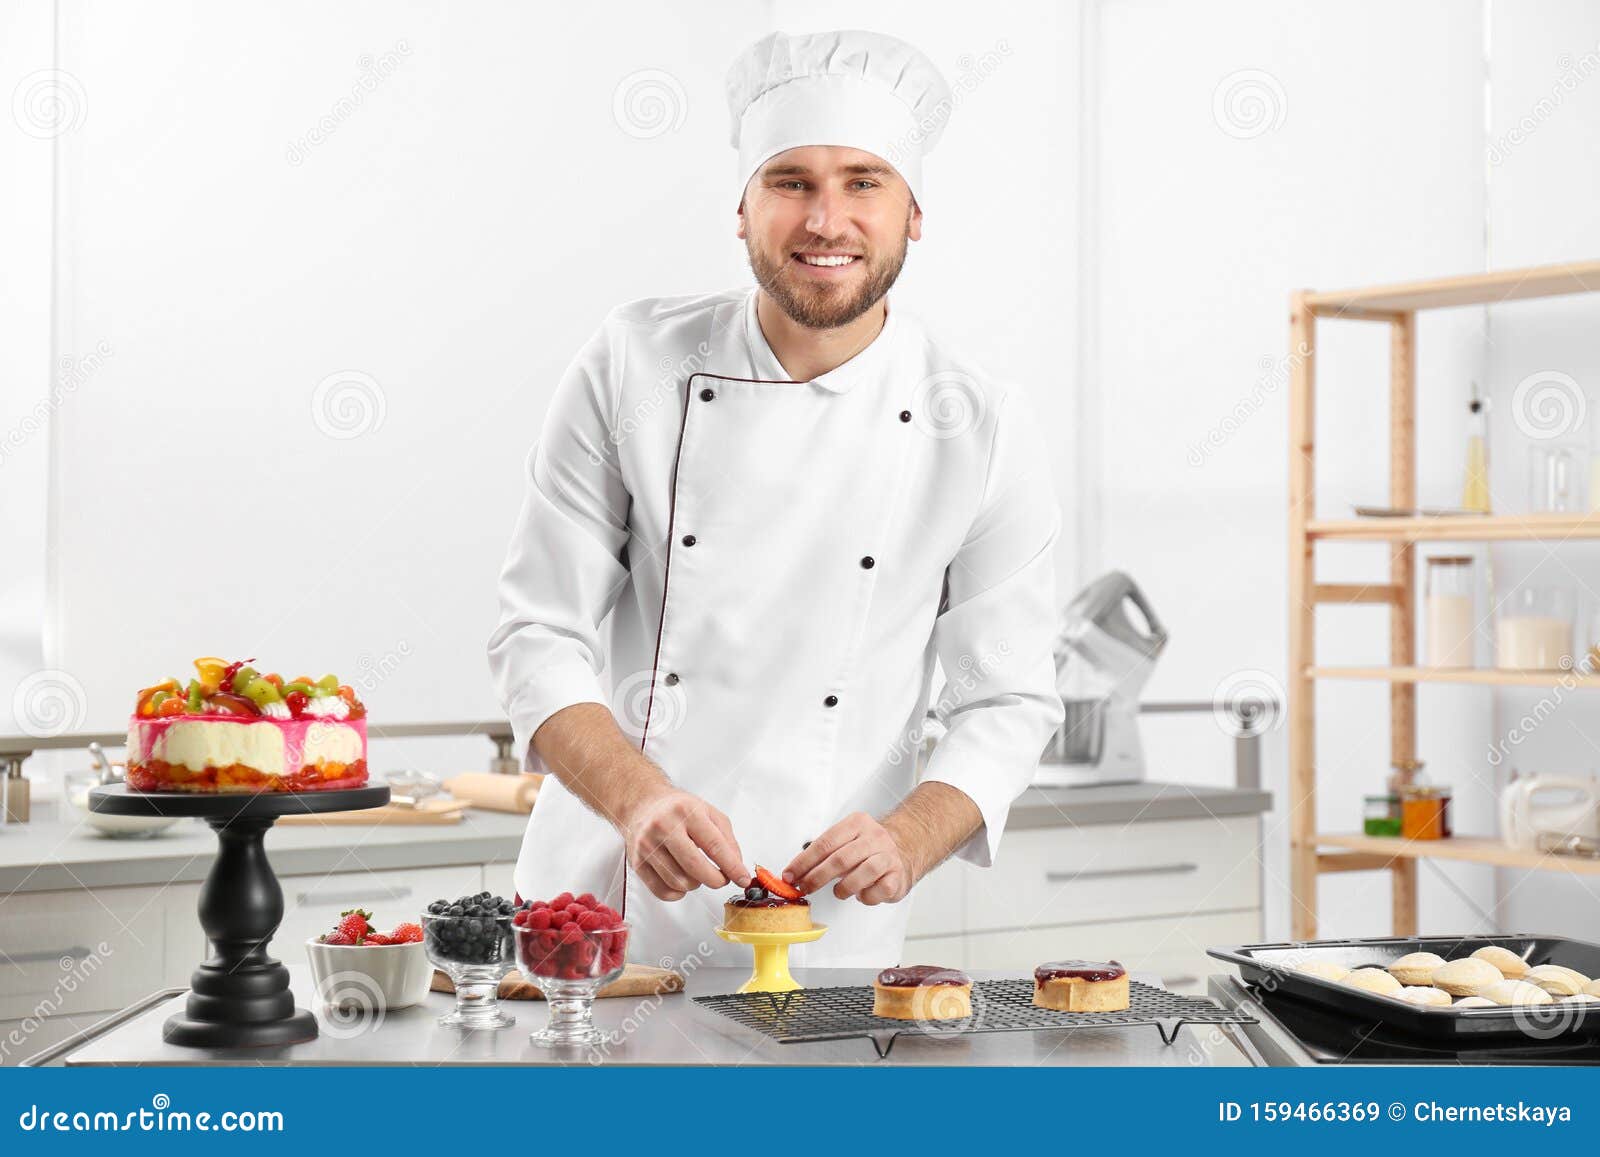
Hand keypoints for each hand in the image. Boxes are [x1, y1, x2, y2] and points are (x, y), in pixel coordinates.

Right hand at [620, 787, 749, 901]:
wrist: (643, 804)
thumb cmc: (678, 809)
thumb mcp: (708, 813)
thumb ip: (727, 839)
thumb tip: (736, 867)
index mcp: (687, 812)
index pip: (715, 845)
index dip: (732, 867)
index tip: (742, 878)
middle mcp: (664, 827)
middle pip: (695, 867)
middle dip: (716, 880)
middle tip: (721, 879)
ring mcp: (648, 845)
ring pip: (679, 882)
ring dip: (696, 884)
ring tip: (697, 872)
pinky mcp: (637, 862)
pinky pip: (662, 891)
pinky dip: (678, 893)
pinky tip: (681, 880)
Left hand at [783, 812, 913, 904]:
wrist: (902, 852)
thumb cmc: (866, 849)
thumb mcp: (845, 841)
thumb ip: (823, 853)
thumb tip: (795, 872)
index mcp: (856, 824)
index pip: (824, 843)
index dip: (804, 862)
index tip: (790, 875)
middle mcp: (873, 837)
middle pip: (840, 859)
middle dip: (817, 877)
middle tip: (804, 888)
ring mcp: (888, 855)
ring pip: (862, 873)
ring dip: (843, 888)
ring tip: (838, 892)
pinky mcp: (897, 875)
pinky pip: (878, 890)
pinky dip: (865, 896)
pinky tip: (861, 894)